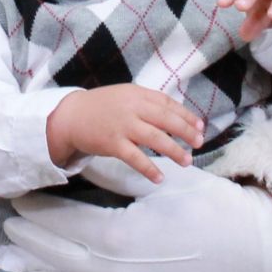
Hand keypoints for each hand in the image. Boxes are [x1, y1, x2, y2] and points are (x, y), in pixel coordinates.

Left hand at [3, 162, 271, 271]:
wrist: (249, 250)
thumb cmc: (207, 208)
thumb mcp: (159, 183)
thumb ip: (114, 176)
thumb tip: (81, 160)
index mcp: (118, 236)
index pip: (63, 223)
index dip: (38, 211)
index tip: (19, 200)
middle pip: (59, 259)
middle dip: (31, 244)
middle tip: (9, 231)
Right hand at [45, 83, 202, 182]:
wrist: (71, 116)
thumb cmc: (102, 107)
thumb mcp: (125, 96)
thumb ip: (146, 103)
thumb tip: (174, 117)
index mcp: (137, 93)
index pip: (167, 103)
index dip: (186, 115)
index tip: (200, 126)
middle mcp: (132, 107)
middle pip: (166, 119)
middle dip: (186, 131)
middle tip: (199, 143)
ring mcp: (123, 125)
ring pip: (155, 138)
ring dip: (174, 151)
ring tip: (187, 161)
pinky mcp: (113, 143)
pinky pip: (135, 158)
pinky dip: (149, 169)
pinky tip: (160, 178)